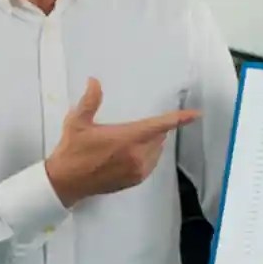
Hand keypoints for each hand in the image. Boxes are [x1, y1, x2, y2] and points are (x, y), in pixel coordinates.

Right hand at [45, 77, 200, 206]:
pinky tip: (131, 153)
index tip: (196, 114)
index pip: (159, 125)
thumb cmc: (72, 150)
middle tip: (131, 127)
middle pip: (158, 137)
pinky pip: (151, 164)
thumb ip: (89, 101)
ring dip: (151, 143)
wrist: (66, 182)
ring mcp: (138, 170)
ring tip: (128, 140)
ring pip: (156, 150)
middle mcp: (137, 155)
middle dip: (153, 129)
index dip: (179, 119)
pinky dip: (147, 156)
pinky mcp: (135, 180)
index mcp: (127, 138)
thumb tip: (94, 81)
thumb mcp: (77, 122)